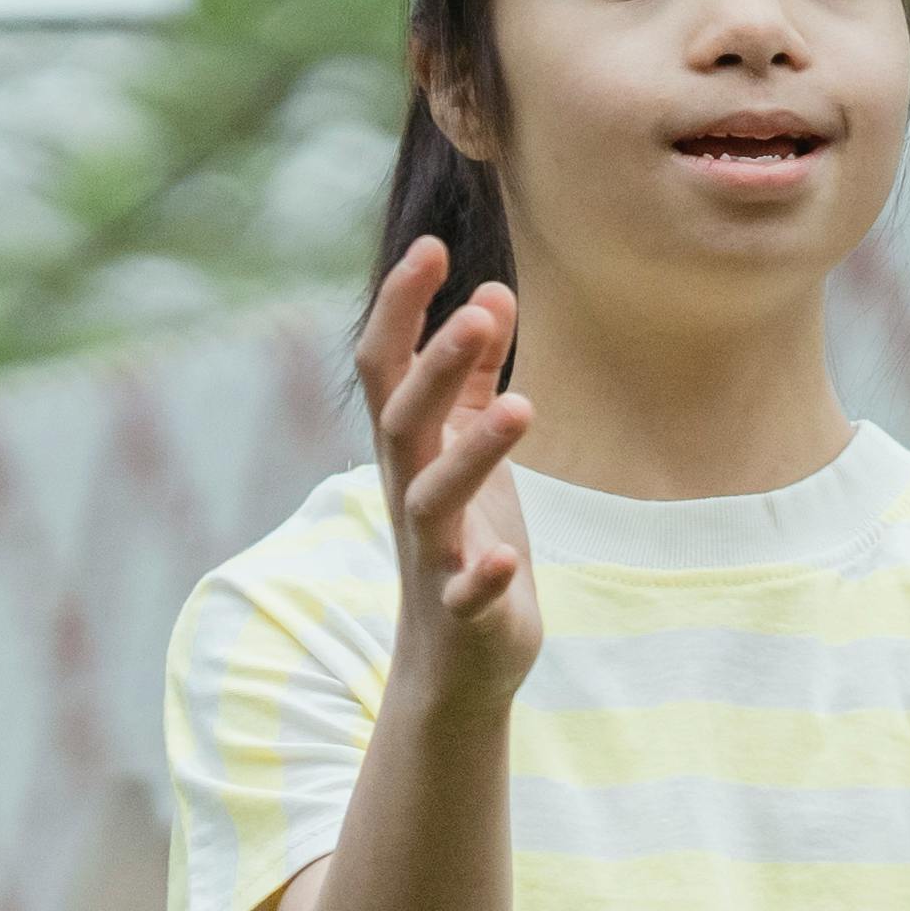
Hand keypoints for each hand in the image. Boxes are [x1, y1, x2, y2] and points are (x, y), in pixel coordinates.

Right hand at [357, 237, 539, 707]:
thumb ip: (476, 379)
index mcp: (409, 450)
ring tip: (523, 409)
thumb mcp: (469, 451)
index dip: (402, 309)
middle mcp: (408, 493)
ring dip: (473, 453)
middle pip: (403, 419)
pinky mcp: (463, 610)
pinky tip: (506, 556)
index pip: (386, 368)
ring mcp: (433, 552)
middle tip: (480, 312)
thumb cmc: (466, 540)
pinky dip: (480, 573)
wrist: (457, 664)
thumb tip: (494, 293)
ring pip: (434, 496)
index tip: (430, 246)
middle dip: (435, 366)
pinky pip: (464, 590)